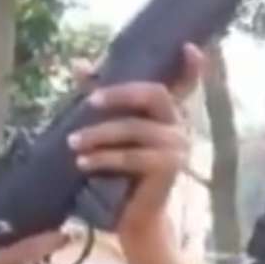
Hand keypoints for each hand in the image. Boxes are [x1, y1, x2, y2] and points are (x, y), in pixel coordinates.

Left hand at [68, 43, 204, 240]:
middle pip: (155, 94)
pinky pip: (131, 156)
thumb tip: (78, 63)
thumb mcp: (111, 129)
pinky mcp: (168, 168)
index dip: (191, 67)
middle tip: (90, 102)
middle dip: (120, 93)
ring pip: (134, 129)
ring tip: (73, 142)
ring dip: (99, 135)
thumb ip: (100, 97)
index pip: (187, 85)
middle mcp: (180, 126)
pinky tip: (82, 162)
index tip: (189, 47)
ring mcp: (177, 147)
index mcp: (169, 113)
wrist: (133, 216)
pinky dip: (103, 158)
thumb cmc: (121, 171)